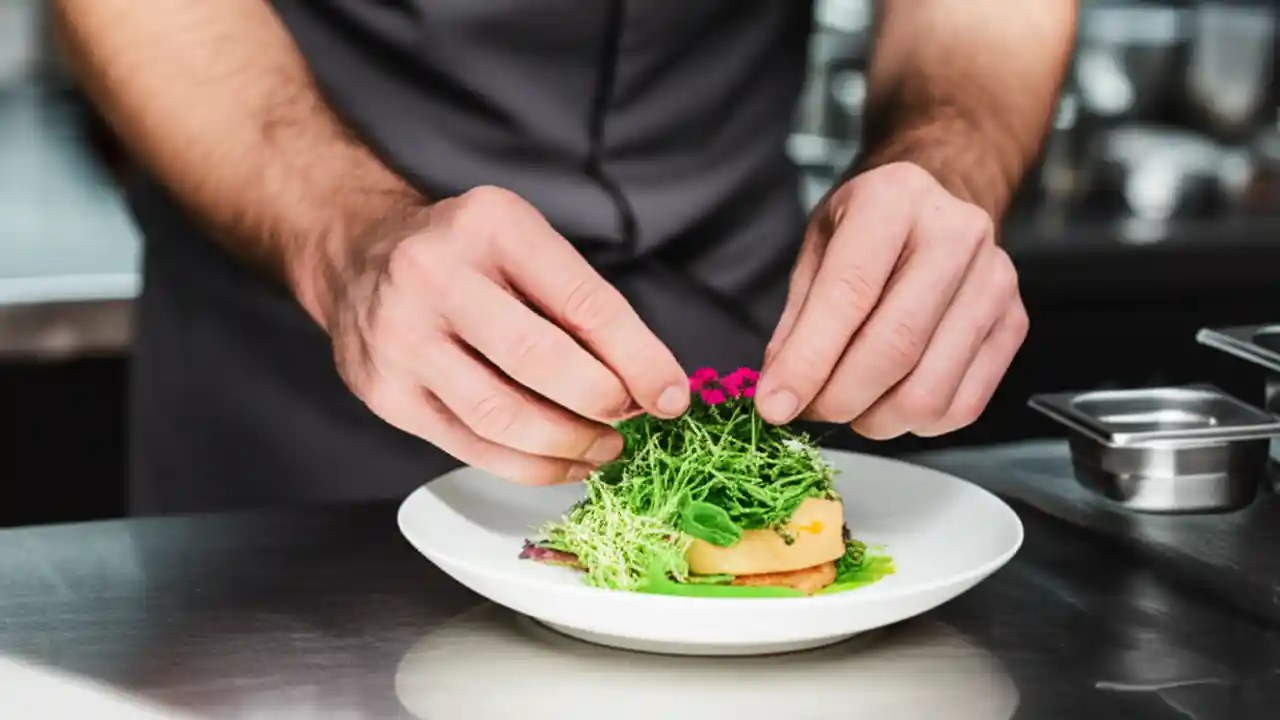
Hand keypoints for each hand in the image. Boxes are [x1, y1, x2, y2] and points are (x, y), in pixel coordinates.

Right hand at [307, 186, 688, 483]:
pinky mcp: (387, 394)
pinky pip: (472, 447)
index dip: (637, 358)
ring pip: (503, 417)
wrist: (360, 257)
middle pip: (539, 361)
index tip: (672, 396)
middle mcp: (435, 277)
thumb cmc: (467, 254)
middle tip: (632, 419)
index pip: (582, 301)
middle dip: (603, 401)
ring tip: (606, 447)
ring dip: (569, 444)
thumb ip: (582, 304)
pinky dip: (530, 466)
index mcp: (490, 226)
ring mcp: (402, 339)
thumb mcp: (526, 244)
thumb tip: (650, 383)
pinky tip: (564, 462)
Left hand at [756, 162, 1027, 437]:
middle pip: (895, 348)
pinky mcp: (1014, 323)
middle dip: (839, 399)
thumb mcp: (817, 247)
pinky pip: (962, 406)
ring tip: (850, 403)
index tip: (774, 407)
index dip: (808, 361)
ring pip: (929, 390)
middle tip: (809, 411)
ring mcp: (994, 280)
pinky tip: (891, 400)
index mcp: (893, 200)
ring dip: (875, 419)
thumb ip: (797, 321)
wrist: (940, 201)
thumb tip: (781, 396)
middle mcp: (956, 234)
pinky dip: (915, 423)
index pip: (849, 295)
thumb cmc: (869, 226)